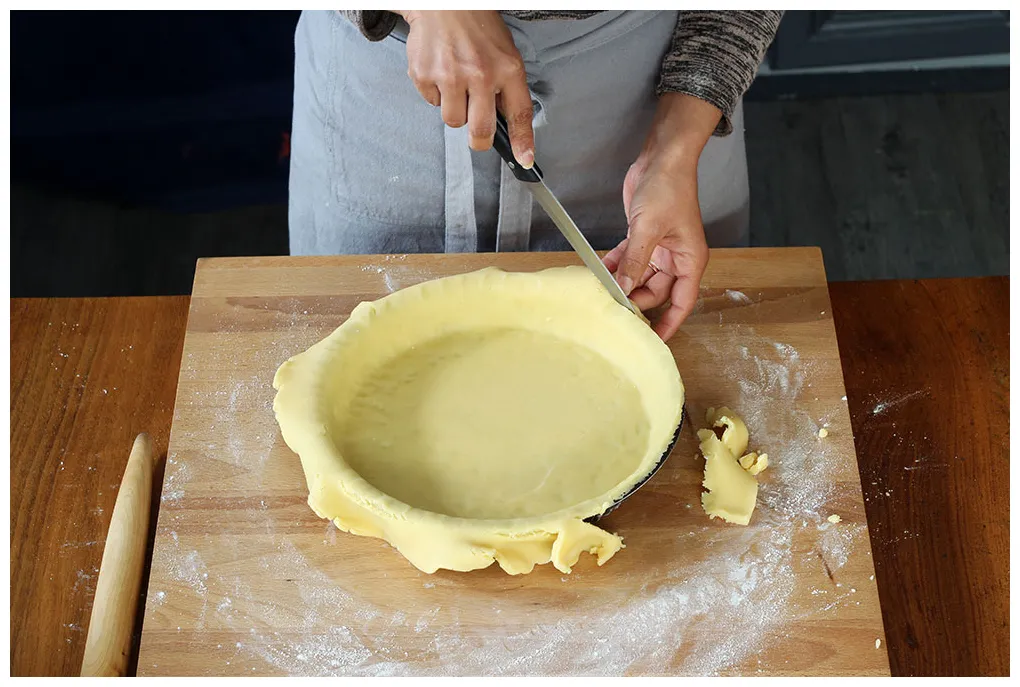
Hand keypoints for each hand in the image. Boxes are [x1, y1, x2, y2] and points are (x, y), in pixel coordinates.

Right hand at [398, 10, 533, 164]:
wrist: (444, 2)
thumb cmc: (477, 27)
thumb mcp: (504, 54)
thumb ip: (506, 89)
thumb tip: (504, 125)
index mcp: (507, 68)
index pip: (519, 114)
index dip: (522, 141)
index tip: (524, 159)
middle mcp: (480, 73)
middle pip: (480, 130)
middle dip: (479, 139)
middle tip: (477, 133)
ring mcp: (450, 75)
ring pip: (453, 121)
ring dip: (454, 110)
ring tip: (456, 83)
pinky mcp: (425, 75)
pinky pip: (431, 103)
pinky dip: (435, 93)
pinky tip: (440, 71)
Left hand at [603, 93, 721, 340]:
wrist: (662, 158)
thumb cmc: (669, 188)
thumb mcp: (649, 229)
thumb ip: (635, 262)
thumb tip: (623, 290)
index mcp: (690, 260)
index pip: (682, 302)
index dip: (669, 323)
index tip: (654, 340)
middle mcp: (677, 258)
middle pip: (656, 292)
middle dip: (635, 301)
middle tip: (613, 312)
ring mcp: (659, 249)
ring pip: (639, 278)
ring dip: (621, 283)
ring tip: (601, 293)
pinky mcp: (643, 238)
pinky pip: (628, 260)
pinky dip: (614, 265)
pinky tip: (598, 271)